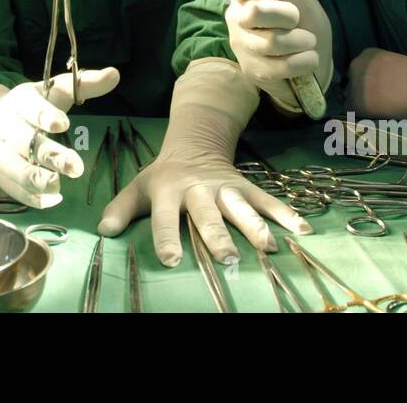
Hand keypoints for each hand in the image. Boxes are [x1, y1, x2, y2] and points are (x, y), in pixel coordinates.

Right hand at [0, 67, 119, 208]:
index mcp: (20, 101)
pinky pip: (12, 190)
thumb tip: (115, 74)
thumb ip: (84, 84)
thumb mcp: (55, 90)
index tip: (63, 124)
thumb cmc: (33, 105)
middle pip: (24, 142)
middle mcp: (5, 127)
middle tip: (76, 168)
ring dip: (36, 180)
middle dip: (49, 155)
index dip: (44, 116)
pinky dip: (30, 198)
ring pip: (14, 169)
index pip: (30, 108)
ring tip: (58, 188)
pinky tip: (51, 201)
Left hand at [98, 58, 310, 265]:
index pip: (163, 217)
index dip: (166, 237)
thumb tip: (103, 232)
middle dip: (217, 236)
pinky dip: (285, 214)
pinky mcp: (245, 187)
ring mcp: (224, 188)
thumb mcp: (138, 188)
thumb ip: (120, 209)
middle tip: (227, 257)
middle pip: (207, 215)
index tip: (171, 261)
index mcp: (168, 192)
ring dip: (254, 226)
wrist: (193, 145)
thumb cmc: (162, 177)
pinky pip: (267, 201)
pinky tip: (303, 231)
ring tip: (269, 247)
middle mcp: (197, 190)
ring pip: (239, 207)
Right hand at [221, 0, 332, 108]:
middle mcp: (236, 19)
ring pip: (271, 41)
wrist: (316, 60)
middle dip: (288, 15)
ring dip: (301, 41)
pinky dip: (304, 61)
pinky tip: (308, 59)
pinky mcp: (253, 71)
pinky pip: (280, 66)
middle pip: (255, 12)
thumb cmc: (306, 23)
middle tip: (297, 20)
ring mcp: (242, 47)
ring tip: (308, 41)